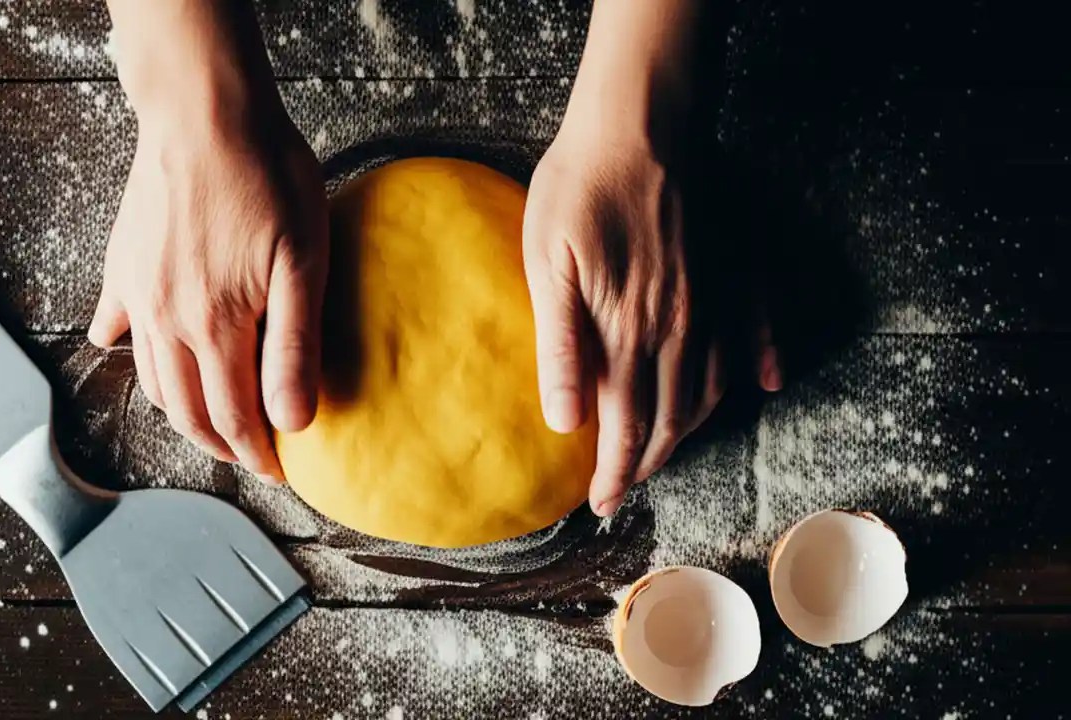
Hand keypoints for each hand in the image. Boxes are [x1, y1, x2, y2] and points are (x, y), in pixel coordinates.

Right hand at [91, 1, 326, 479]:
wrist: (205, 111)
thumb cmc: (266, 177)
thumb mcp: (303, 264)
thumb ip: (294, 347)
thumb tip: (293, 420)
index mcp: (213, 326)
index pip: (233, 416)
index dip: (256, 453)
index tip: (276, 470)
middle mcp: (165, 320)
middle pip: (186, 409)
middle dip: (218, 443)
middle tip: (246, 453)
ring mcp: (137, 292)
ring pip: (152, 378)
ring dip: (180, 410)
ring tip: (207, 419)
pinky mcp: (123, 264)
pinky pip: (119, 326)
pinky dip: (131, 353)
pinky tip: (128, 350)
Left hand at [524, 0, 779, 516]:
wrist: (640, 122)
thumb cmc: (578, 190)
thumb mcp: (547, 267)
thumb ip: (562, 348)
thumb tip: (568, 422)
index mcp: (628, 331)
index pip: (625, 426)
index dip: (614, 472)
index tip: (601, 504)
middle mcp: (679, 328)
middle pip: (671, 418)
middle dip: (647, 463)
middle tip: (623, 491)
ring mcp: (714, 301)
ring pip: (711, 388)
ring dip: (689, 429)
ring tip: (667, 453)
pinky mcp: (735, 269)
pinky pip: (757, 330)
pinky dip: (760, 365)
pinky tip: (764, 385)